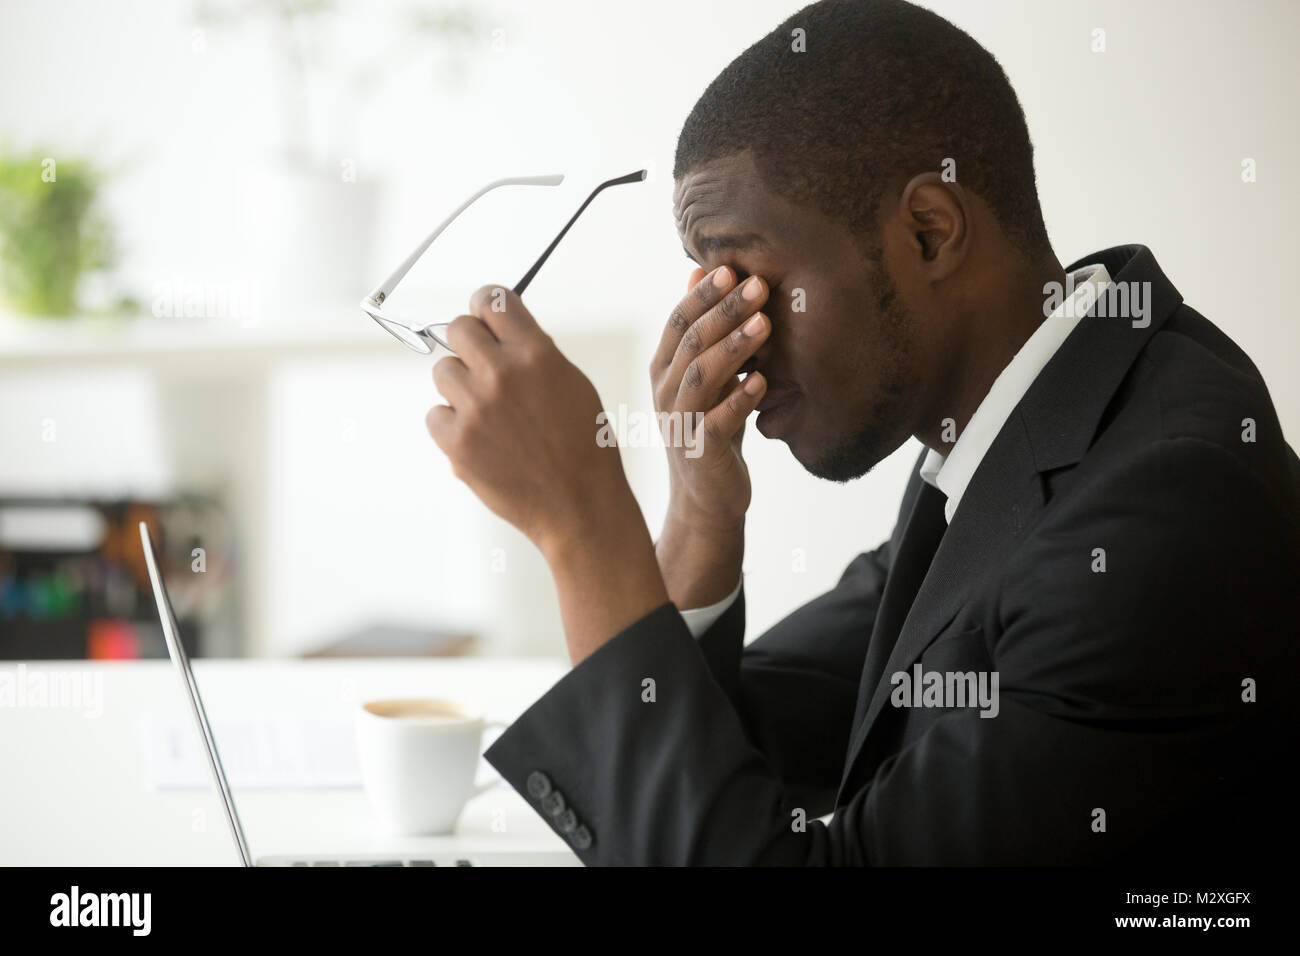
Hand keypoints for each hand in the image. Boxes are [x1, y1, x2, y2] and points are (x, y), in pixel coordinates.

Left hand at [424, 283, 668, 663]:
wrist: (579, 506)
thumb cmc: (584, 448)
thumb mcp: (573, 385)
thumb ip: (535, 354)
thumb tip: (500, 334)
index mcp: (536, 354)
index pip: (491, 300)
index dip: (484, 306)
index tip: (482, 316)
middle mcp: (502, 374)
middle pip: (457, 329)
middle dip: (469, 344)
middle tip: (483, 367)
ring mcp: (475, 408)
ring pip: (443, 371)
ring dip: (460, 387)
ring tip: (488, 413)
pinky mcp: (456, 442)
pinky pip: (435, 415)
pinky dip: (451, 426)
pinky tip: (480, 440)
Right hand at [649, 266, 770, 607]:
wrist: (708, 498)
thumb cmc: (712, 428)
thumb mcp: (708, 376)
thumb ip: (704, 330)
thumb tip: (701, 272)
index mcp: (664, 369)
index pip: (678, 321)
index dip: (703, 294)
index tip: (733, 268)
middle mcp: (665, 392)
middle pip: (690, 342)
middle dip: (724, 310)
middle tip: (757, 285)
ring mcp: (680, 422)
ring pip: (701, 376)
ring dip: (733, 347)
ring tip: (764, 324)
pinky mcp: (700, 451)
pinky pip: (718, 421)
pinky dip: (740, 399)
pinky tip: (763, 381)